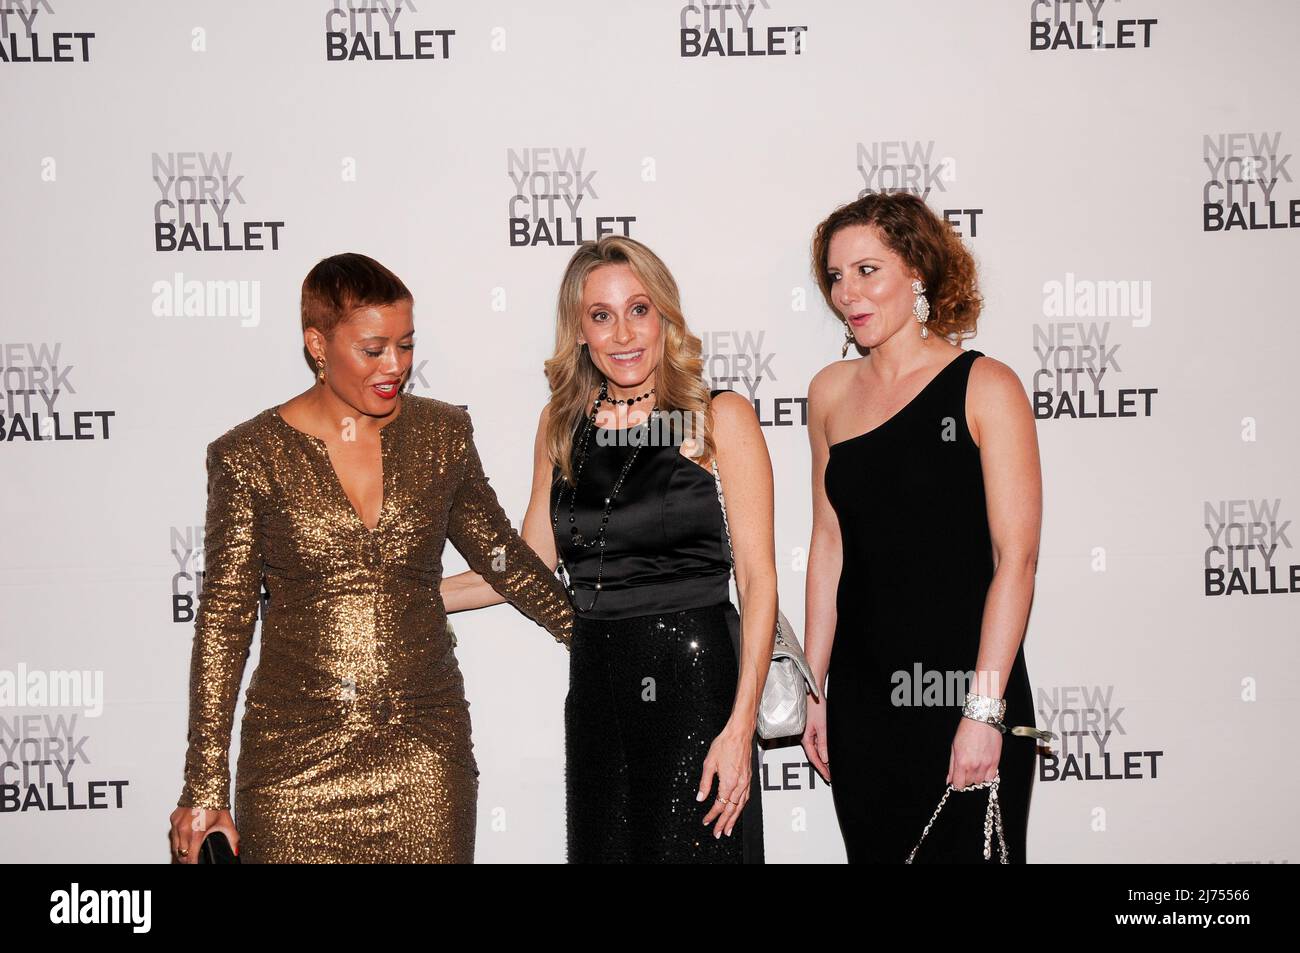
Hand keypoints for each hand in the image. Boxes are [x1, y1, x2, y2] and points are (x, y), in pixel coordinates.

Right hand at [169, 805, 238, 863]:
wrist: (206, 786)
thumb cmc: (215, 802)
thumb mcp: (226, 823)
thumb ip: (232, 839)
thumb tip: (235, 851)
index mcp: (196, 832)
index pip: (190, 857)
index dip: (194, 863)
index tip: (197, 864)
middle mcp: (183, 829)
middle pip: (180, 855)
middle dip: (186, 859)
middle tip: (193, 859)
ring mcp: (176, 824)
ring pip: (174, 846)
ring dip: (180, 851)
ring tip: (189, 852)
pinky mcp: (173, 819)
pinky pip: (173, 834)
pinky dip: (178, 839)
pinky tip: (186, 839)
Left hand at [697, 724, 752, 838]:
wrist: (740, 733)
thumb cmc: (724, 744)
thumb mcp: (709, 763)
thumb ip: (705, 783)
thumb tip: (700, 797)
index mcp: (729, 781)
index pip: (720, 804)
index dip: (712, 815)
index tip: (706, 821)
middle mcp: (739, 784)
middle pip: (731, 809)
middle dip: (724, 823)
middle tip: (718, 834)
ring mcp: (746, 781)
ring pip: (740, 805)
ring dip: (734, 818)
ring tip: (728, 829)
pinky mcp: (749, 777)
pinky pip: (745, 797)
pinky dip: (740, 807)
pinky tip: (737, 810)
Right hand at [801, 695, 829, 782]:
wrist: (813, 692)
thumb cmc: (815, 706)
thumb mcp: (822, 727)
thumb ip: (823, 743)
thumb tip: (825, 758)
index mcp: (805, 738)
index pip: (814, 758)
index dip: (821, 769)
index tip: (828, 777)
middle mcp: (804, 737)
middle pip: (813, 756)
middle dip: (822, 767)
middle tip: (830, 776)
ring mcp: (807, 733)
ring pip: (814, 750)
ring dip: (822, 759)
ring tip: (829, 767)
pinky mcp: (810, 728)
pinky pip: (815, 743)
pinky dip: (821, 750)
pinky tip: (826, 753)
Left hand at [947, 716, 1002, 790]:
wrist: (982, 721)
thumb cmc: (966, 731)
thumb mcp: (954, 747)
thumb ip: (952, 766)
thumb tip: (949, 780)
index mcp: (962, 762)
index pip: (959, 784)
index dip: (957, 783)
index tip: (957, 779)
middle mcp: (974, 765)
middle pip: (969, 782)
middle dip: (966, 777)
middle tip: (966, 768)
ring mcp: (986, 764)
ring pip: (980, 781)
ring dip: (977, 776)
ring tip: (975, 766)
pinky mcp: (995, 762)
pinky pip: (991, 777)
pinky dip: (987, 775)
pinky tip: (983, 767)